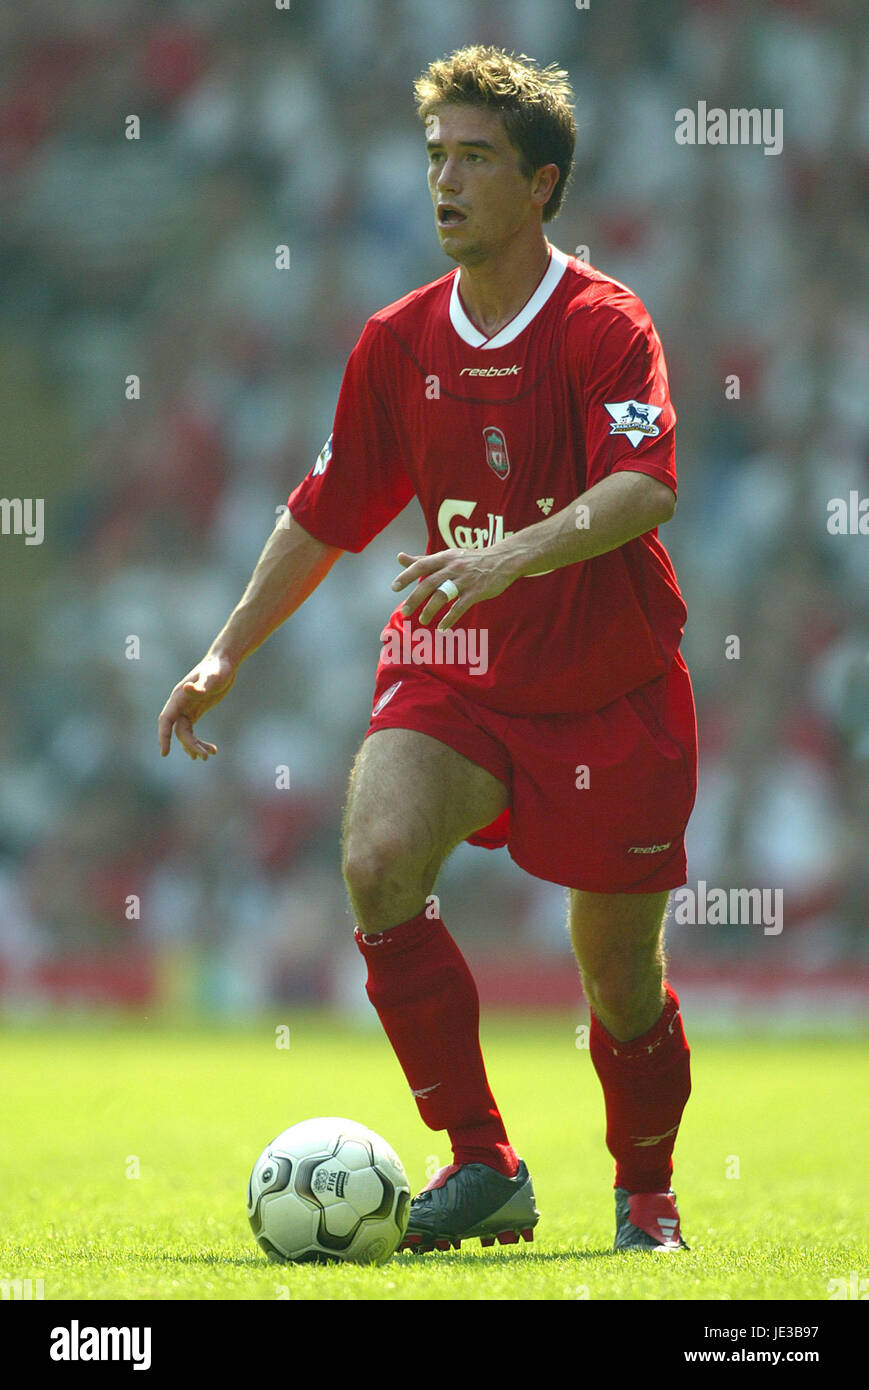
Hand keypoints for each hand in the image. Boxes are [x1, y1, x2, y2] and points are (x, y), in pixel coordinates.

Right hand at [157, 651, 236, 759]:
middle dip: (189, 745)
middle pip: (179, 731)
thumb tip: (188, 688)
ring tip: (209, 755)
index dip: (163, 736)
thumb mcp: (211, 677)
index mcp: (178, 697)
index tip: (164, 752)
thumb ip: (200, 685)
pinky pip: (193, 732)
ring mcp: (187, 709)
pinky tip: (213, 750)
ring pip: (186, 734)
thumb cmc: (217, 668)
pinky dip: (201, 742)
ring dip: (195, 746)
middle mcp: (180, 705)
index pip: (166, 720)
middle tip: (203, 757)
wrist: (224, 663)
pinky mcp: (196, 712)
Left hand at [391, 547, 517, 629]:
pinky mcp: (477, 591)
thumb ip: (423, 559)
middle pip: (429, 583)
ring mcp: (465, 579)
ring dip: (430, 609)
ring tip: (422, 620)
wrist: (504, 560)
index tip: (394, 588)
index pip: (421, 565)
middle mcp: (453, 567)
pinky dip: (449, 618)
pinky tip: (442, 628)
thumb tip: (399, 557)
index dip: (407, 576)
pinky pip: (460, 606)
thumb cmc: (471, 559)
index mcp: (444, 558)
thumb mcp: (447, 556)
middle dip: (415, 598)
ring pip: (443, 595)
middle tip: (405, 612)